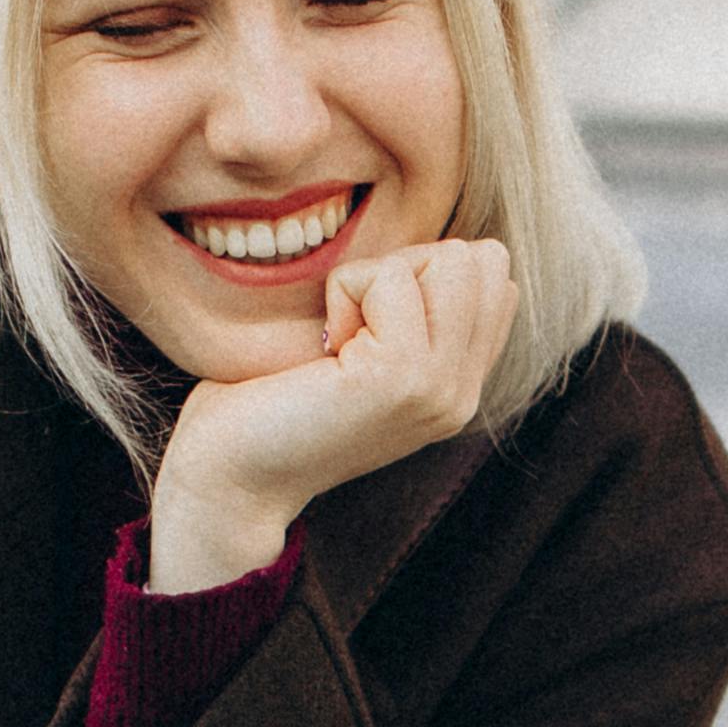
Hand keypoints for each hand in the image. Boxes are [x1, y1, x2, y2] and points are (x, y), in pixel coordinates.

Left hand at [146, 237, 516, 595]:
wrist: (231, 477)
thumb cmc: (271, 403)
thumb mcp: (365, 354)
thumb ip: (415, 315)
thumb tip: (438, 249)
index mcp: (458, 388)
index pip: (496, 281)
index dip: (425, 272)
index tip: (366, 323)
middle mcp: (462, 394)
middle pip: (485, 261)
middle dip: (408, 266)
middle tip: (352, 324)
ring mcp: (441, 389)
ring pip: (454, 262)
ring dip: (380, 277)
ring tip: (341, 336)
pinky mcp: (402, 377)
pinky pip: (390, 278)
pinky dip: (345, 290)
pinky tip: (324, 347)